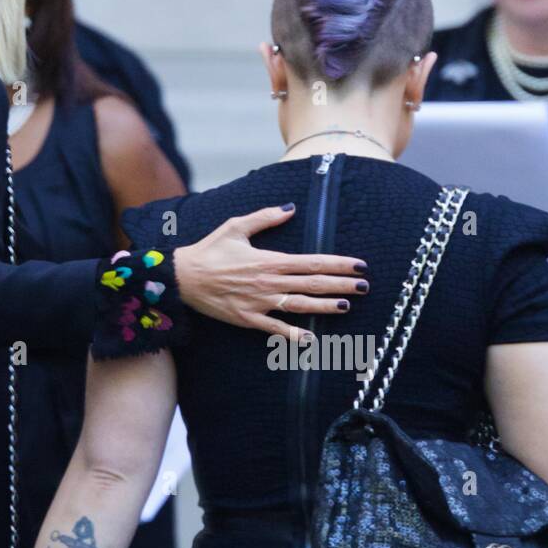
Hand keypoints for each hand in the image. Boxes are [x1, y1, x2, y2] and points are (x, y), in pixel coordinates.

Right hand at [172, 205, 368, 342]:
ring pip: (300, 306)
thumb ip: (265, 218)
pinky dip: (292, 335)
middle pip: (313, 284)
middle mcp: (269, 282)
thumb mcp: (236, 226)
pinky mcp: (248, 319)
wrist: (183, 277)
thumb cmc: (209, 250)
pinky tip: (309, 339)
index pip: (313, 262)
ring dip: (325, 307)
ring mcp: (260, 302)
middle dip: (341, 285)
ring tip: (347, 307)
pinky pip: (275, 329)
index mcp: (270, 259)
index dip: (338, 264)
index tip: (359, 266)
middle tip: (364, 287)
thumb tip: (290, 208)